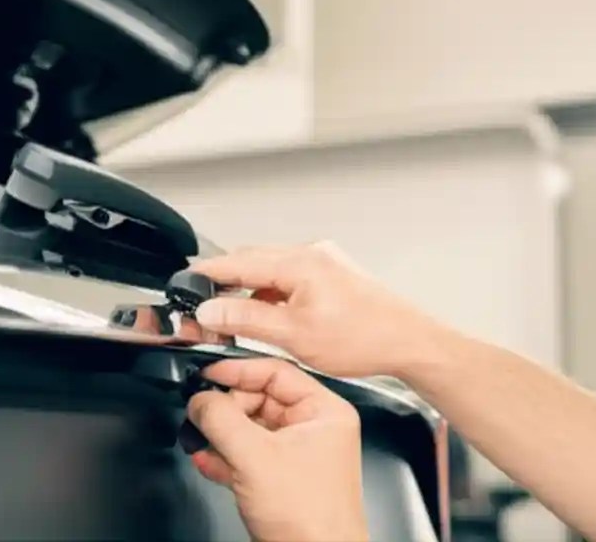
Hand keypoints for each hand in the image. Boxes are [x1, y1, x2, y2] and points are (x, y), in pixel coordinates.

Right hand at [187, 357, 367, 541]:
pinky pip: (246, 454)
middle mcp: (313, 429)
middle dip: (225, 409)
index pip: (275, 372)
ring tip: (198, 437)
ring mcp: (296, 455)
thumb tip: (200, 399)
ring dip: (220, 434)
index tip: (207, 374)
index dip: (237, 371)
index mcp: (324, 411)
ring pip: (249, 428)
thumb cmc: (311, 518)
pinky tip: (207, 460)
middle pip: (258, 399)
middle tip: (200, 414)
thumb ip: (222, 419)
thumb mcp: (255, 456)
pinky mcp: (280, 478)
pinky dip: (225, 457)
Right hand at [191, 242, 450, 380]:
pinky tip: (271, 317)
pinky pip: (290, 276)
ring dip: (251, 291)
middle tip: (206, 308)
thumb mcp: (295, 335)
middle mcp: (312, 253)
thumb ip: (247, 319)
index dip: (207, 273)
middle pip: (252, 261)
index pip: (238, 261)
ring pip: (271, 269)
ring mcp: (324, 261)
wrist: (410, 343)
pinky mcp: (332, 274)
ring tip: (238, 320)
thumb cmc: (365, 339)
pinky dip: (273, 293)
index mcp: (300, 262)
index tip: (185, 283)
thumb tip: (211, 309)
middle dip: (226, 283)